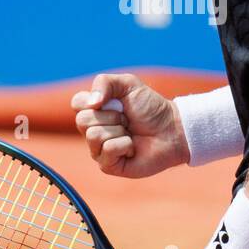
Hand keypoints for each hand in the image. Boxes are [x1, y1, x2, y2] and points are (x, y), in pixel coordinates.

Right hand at [71, 72, 189, 178]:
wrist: (171, 129)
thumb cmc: (150, 108)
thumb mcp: (128, 84)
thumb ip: (104, 82)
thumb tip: (91, 103)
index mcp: (94, 111)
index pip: (77, 103)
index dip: (95, 100)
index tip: (116, 102)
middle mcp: (92, 131)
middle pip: (83, 120)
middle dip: (111, 116)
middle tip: (127, 119)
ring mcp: (99, 150)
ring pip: (94, 135)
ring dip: (119, 130)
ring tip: (131, 133)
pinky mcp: (109, 166)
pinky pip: (108, 150)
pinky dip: (125, 145)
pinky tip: (133, 147)